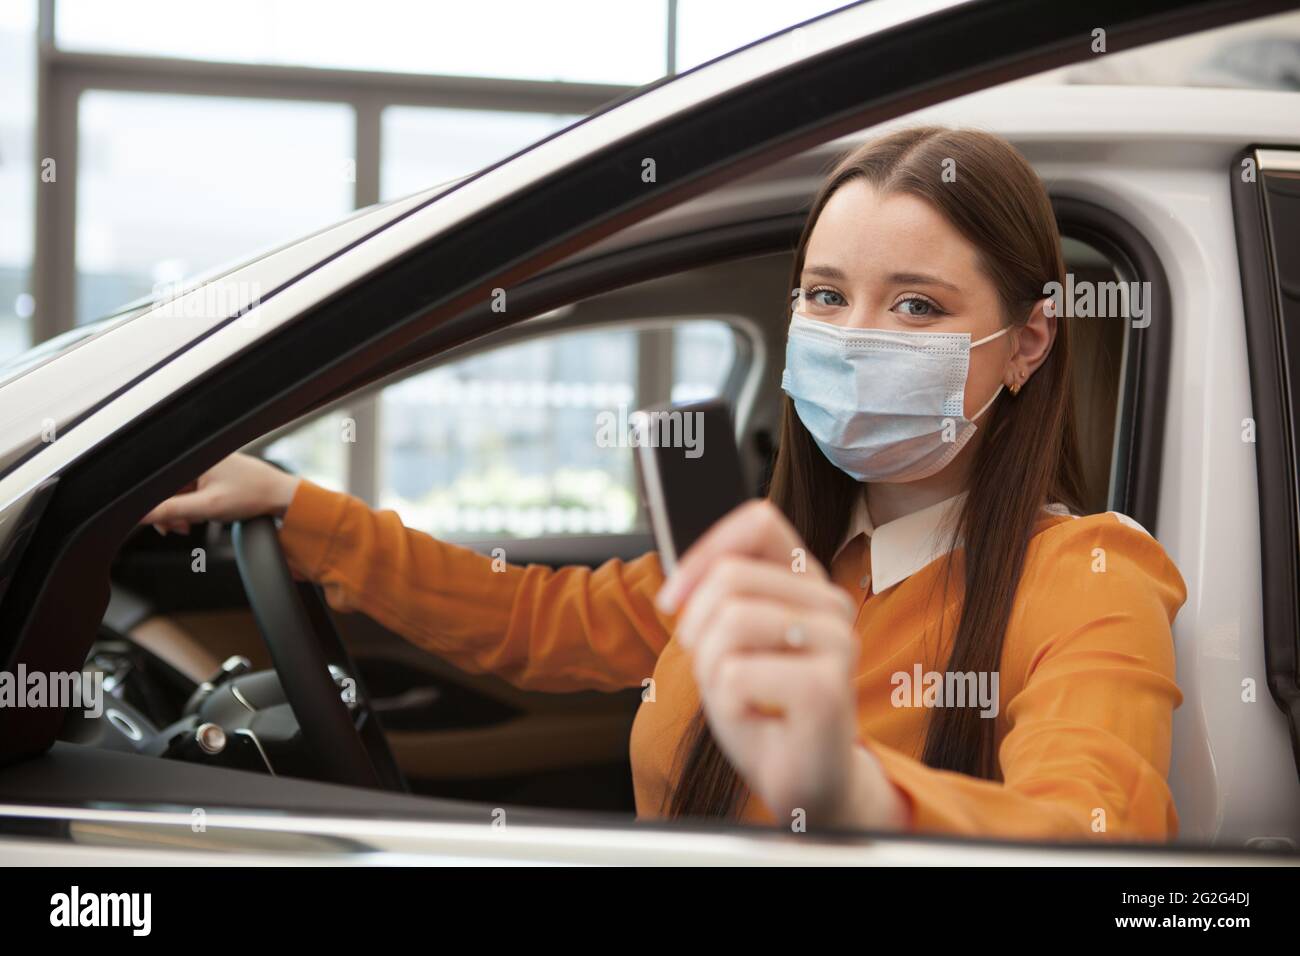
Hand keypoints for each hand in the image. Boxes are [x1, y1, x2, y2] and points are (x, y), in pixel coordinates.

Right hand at [139, 452, 300, 535]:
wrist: (281, 496)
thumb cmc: (252, 495)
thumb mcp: (207, 507)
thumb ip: (171, 511)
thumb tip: (140, 515)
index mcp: (193, 458)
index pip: (157, 481)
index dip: (152, 503)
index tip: (158, 521)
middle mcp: (197, 458)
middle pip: (166, 488)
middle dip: (170, 512)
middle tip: (180, 529)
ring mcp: (204, 466)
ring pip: (178, 493)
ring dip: (182, 512)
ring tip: (195, 523)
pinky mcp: (211, 475)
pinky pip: (191, 493)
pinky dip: (193, 508)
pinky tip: (204, 515)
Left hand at [656, 499, 907, 830]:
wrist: (806, 783)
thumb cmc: (764, 710)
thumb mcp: (730, 643)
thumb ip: (719, 599)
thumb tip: (682, 582)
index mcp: (807, 584)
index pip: (760, 522)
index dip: (706, 549)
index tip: (673, 598)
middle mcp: (830, 604)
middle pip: (731, 576)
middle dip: (697, 628)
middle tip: (715, 671)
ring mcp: (837, 644)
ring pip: (732, 621)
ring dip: (712, 668)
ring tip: (739, 696)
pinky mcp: (826, 687)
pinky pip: (737, 672)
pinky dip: (726, 702)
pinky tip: (756, 718)